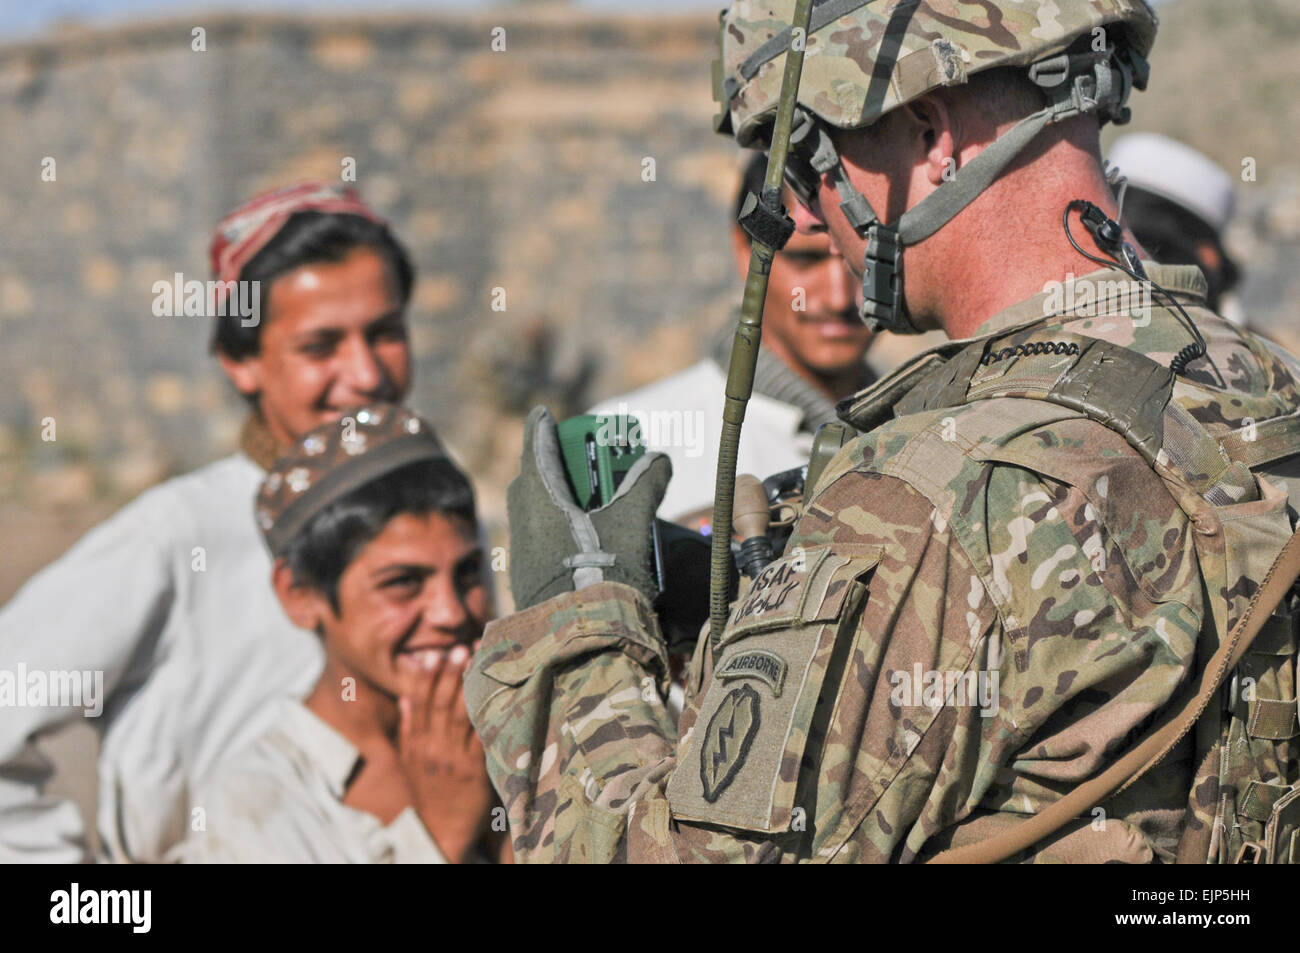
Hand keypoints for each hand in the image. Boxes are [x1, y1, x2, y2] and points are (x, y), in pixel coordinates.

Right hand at [397, 644, 495, 862]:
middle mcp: (432, 749)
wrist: (441, 830)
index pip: (419, 704)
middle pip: (441, 705)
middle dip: (450, 675)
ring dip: (469, 686)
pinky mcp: (475, 770)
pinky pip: (482, 736)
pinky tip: (496, 693)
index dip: (426, 678)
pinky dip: (487, 713)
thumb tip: (405, 698)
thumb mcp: (408, 762)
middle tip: (459, 648)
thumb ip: (408, 729)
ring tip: (478, 661)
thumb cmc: (428, 792)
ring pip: (461, 716)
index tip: (433, 654)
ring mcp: (454, 759)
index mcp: (416, 745)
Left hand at [507, 405, 671, 609]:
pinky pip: (536, 538)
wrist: (580, 638)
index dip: (540, 428)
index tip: (542, 414)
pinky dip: (554, 526)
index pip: (535, 449)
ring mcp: (521, 552)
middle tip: (575, 459)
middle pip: (530, 481)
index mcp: (540, 499)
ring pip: (532, 512)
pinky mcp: (526, 577)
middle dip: (550, 465)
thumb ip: (645, 485)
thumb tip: (658, 459)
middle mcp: (523, 521)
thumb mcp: (632, 523)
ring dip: (553, 499)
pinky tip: (580, 538)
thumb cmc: (604, 572)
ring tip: (585, 501)